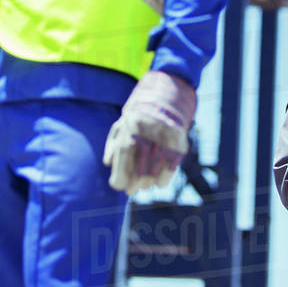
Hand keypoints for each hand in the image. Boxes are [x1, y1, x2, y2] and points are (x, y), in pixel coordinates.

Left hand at [103, 71, 196, 195]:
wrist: (165, 95)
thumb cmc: (138, 116)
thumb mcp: (122, 125)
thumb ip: (113, 144)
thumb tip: (108, 164)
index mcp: (130, 127)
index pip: (123, 157)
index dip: (120, 176)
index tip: (118, 186)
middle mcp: (147, 130)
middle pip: (140, 167)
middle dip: (134, 184)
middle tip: (131, 191)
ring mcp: (165, 134)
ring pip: (156, 168)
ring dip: (148, 182)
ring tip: (144, 186)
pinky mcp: (179, 138)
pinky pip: (172, 163)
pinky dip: (165, 177)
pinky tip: (159, 183)